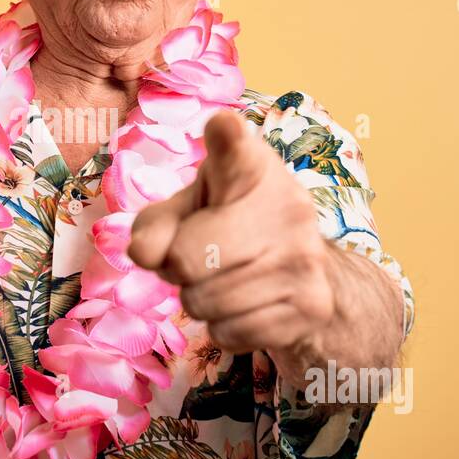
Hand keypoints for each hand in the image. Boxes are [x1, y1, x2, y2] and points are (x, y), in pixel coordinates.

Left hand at [126, 109, 335, 379]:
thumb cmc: (225, 226)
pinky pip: (228, 334)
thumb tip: (145, 253)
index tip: (225, 125)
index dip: (226, 136)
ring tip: (223, 279)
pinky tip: (246, 303)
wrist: (300, 270)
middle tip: (200, 257)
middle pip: (185, 260)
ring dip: (199, 302)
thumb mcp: (184, 211)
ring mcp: (305, 255)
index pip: (234, 145)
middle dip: (177, 270)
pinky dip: (224, 329)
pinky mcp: (312, 305)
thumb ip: (153, 226)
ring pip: (203, 304)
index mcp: (250, 165)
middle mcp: (287, 203)